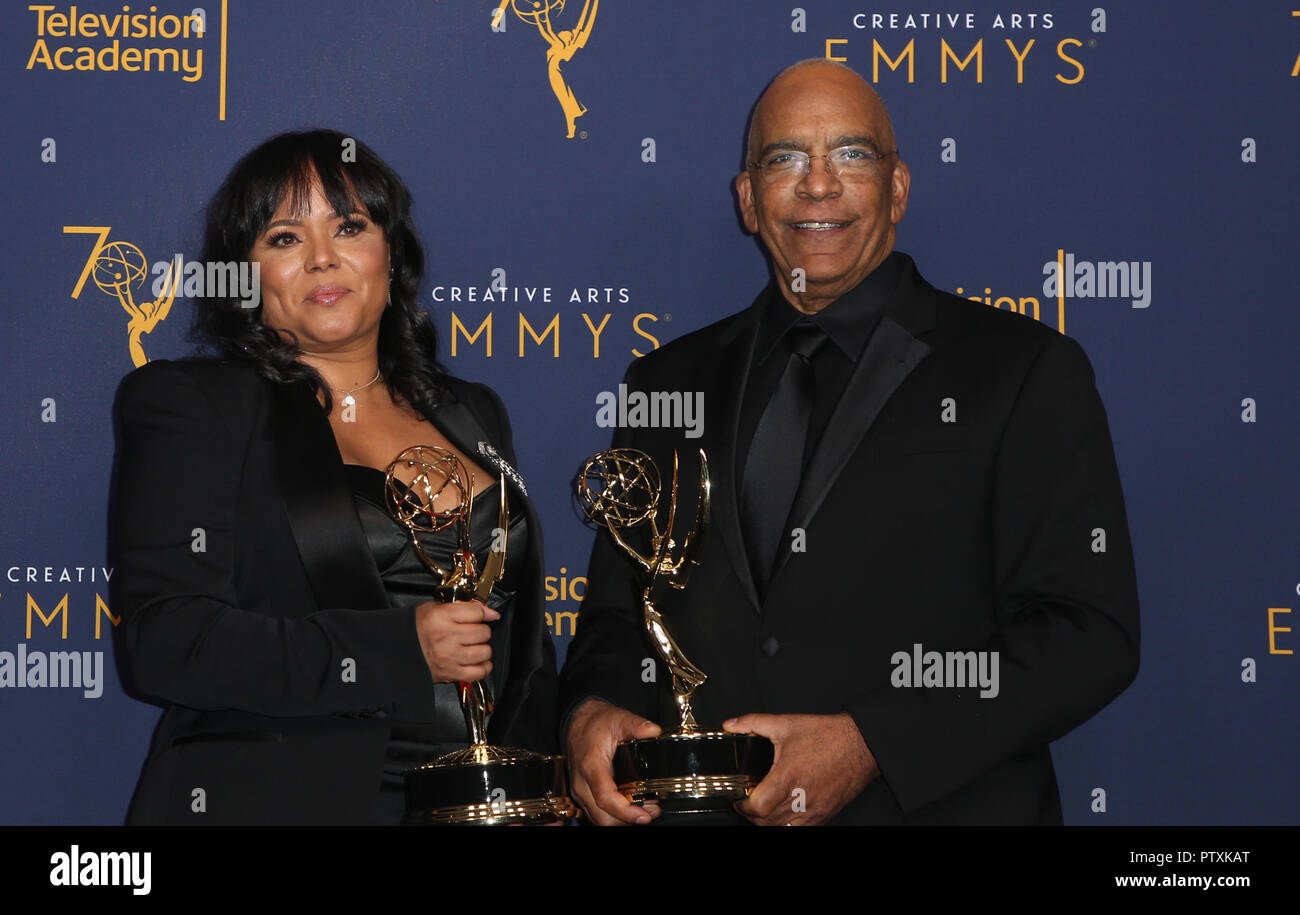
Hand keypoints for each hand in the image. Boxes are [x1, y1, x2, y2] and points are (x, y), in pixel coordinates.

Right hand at [413, 600, 499, 681]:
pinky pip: (478, 672)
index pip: (477, 612)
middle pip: (483, 632)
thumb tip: (490, 613)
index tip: (485, 616)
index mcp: (441, 617)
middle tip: (474, 633)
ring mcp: (450, 656)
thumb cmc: (417, 628)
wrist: (399, 650)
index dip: (483, 614)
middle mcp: (447, 637)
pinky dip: (483, 667)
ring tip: (476, 647)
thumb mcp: (435, 608)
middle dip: (482, 631)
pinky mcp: (451, 673)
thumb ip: (463, 607)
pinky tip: (478, 661)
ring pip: (484, 652)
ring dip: (483, 649)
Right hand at [565, 698, 662, 824]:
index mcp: (591, 765)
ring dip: (621, 820)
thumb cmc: (596, 723)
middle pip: (602, 817)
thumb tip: (653, 731)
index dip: (625, 811)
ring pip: (599, 819)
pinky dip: (614, 817)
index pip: (605, 797)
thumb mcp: (618, 718)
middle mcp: (582, 783)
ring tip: (645, 811)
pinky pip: (596, 814)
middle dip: (627, 820)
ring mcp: (580, 791)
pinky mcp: (583, 794)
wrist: (578, 722)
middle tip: (650, 813)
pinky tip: (631, 809)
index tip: (643, 815)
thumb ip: (636, 725)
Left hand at [724, 712, 878, 825]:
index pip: (758, 808)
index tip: (739, 800)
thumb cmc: (828, 735)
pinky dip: (789, 824)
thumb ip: (753, 723)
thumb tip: (731, 724)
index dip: (743, 807)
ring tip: (766, 808)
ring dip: (770, 823)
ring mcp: (814, 810)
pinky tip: (786, 811)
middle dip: (753, 816)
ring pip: (783, 829)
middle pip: (767, 823)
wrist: (861, 744)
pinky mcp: (825, 815)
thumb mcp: (786, 724)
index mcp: (788, 778)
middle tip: (749, 803)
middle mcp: (801, 798)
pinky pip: (802, 829)